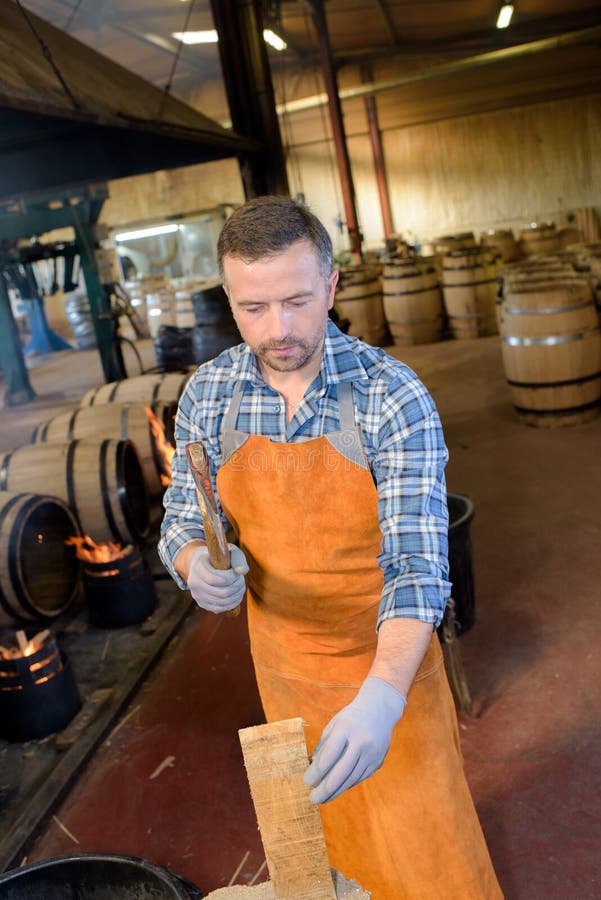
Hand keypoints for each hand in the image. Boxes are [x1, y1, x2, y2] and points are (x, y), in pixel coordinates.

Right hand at [187, 544, 248, 612]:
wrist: (203, 564)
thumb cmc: (219, 556)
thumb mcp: (228, 551)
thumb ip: (237, 558)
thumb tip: (242, 571)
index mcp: (197, 566)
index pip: (214, 579)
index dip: (231, 578)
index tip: (237, 573)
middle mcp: (194, 582)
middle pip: (221, 592)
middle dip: (237, 586)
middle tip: (242, 580)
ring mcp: (197, 595)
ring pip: (222, 602)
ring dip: (237, 595)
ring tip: (241, 586)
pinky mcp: (202, 604)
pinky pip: (219, 608)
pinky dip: (232, 603)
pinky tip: (237, 595)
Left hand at [304, 676, 406, 803]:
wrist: (380, 709)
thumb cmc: (351, 717)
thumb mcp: (334, 724)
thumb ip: (323, 745)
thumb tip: (312, 768)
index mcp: (346, 729)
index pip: (329, 755)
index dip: (316, 772)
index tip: (306, 782)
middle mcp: (361, 742)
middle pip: (341, 772)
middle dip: (325, 789)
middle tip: (312, 799)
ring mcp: (371, 753)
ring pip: (351, 778)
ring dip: (335, 792)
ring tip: (322, 799)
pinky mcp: (378, 761)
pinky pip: (360, 778)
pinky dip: (347, 785)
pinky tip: (337, 790)